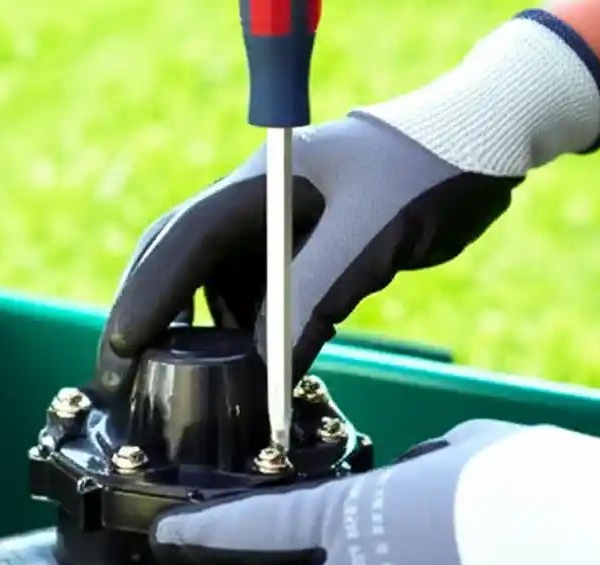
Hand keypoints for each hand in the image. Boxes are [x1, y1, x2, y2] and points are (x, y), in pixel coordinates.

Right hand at [96, 114, 517, 394]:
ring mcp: (276, 224)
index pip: (184, 239)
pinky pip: (256, 294)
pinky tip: (249, 365)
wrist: (480, 147)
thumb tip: (265, 370)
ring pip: (213, 282)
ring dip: (195, 329)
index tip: (124, 350)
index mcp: (260, 184)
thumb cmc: (427, 172)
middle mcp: (255, 203)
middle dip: (144, 316)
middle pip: (176, 257)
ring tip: (176, 384)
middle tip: (119, 376)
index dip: (149, 297)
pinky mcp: (302, 246)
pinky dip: (244, 331)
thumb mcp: (368, 235)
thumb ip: (313, 295)